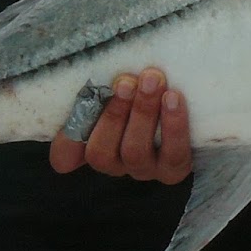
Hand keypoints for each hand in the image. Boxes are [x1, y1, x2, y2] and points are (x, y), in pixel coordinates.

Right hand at [49, 68, 192, 183]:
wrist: (184, 100)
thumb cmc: (141, 93)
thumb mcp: (116, 92)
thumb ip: (96, 95)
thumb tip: (77, 110)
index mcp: (92, 145)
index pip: (65, 154)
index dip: (66, 139)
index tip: (76, 110)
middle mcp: (115, 163)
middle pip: (101, 153)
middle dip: (113, 114)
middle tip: (126, 81)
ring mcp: (144, 169)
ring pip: (135, 152)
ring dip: (142, 114)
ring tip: (152, 81)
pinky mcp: (174, 169)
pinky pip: (173, 154)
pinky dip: (173, 126)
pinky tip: (174, 97)